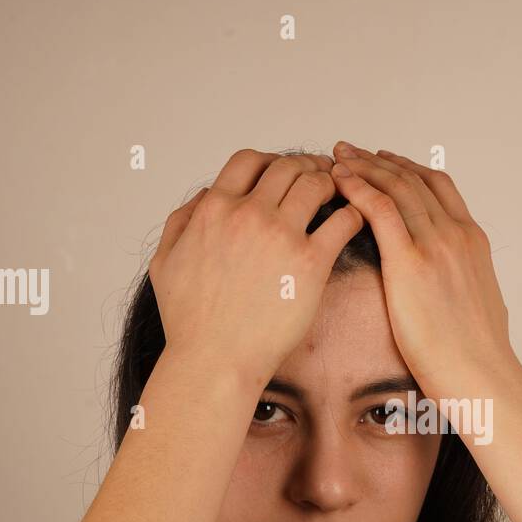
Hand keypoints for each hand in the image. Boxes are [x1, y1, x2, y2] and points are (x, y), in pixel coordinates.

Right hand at [148, 150, 363, 382]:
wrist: (214, 360)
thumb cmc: (189, 320)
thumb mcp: (166, 261)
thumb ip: (182, 221)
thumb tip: (205, 197)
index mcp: (214, 209)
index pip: (250, 161)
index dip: (271, 161)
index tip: (284, 172)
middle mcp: (248, 214)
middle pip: (288, 167)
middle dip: (307, 167)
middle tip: (321, 178)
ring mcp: (281, 236)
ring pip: (316, 185)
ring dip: (332, 184)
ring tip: (340, 196)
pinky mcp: (310, 263)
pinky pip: (342, 221)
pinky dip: (353, 213)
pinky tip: (355, 220)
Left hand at [327, 142, 516, 394]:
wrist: (481, 374)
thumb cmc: (478, 354)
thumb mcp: (480, 304)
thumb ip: (466, 283)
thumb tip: (460, 289)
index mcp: (473, 240)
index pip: (439, 186)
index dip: (408, 169)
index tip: (384, 161)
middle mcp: (456, 233)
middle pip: (413, 180)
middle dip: (378, 161)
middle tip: (350, 150)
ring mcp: (436, 244)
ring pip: (395, 187)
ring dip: (362, 167)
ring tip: (336, 158)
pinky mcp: (411, 262)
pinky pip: (379, 209)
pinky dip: (357, 188)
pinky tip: (339, 181)